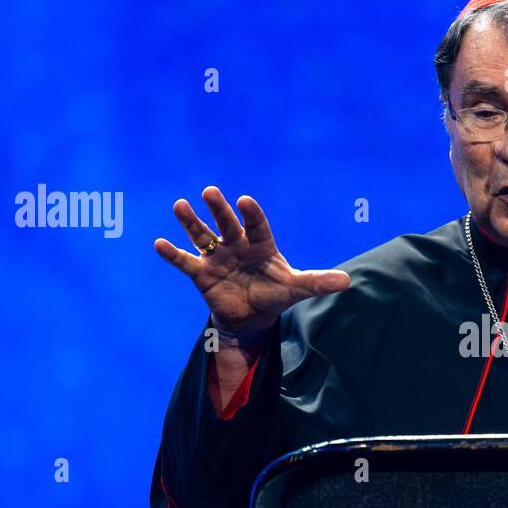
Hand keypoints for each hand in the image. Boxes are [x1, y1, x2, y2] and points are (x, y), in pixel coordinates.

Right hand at [154, 187, 349, 335]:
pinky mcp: (201, 274)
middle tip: (211, 191)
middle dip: (219, 209)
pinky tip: (159, 243)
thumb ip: (318, 282)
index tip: (245, 201)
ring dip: (190, 222)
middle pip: (227, 224)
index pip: (256, 225)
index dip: (251, 214)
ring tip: (180, 205)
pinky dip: (172, 254)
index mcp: (260, 244)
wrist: (252, 316)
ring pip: (202, 236)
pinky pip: (185, 262)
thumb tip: (348, 281)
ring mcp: (217, 257)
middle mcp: (237, 245)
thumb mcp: (297, 288)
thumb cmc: (275, 294)